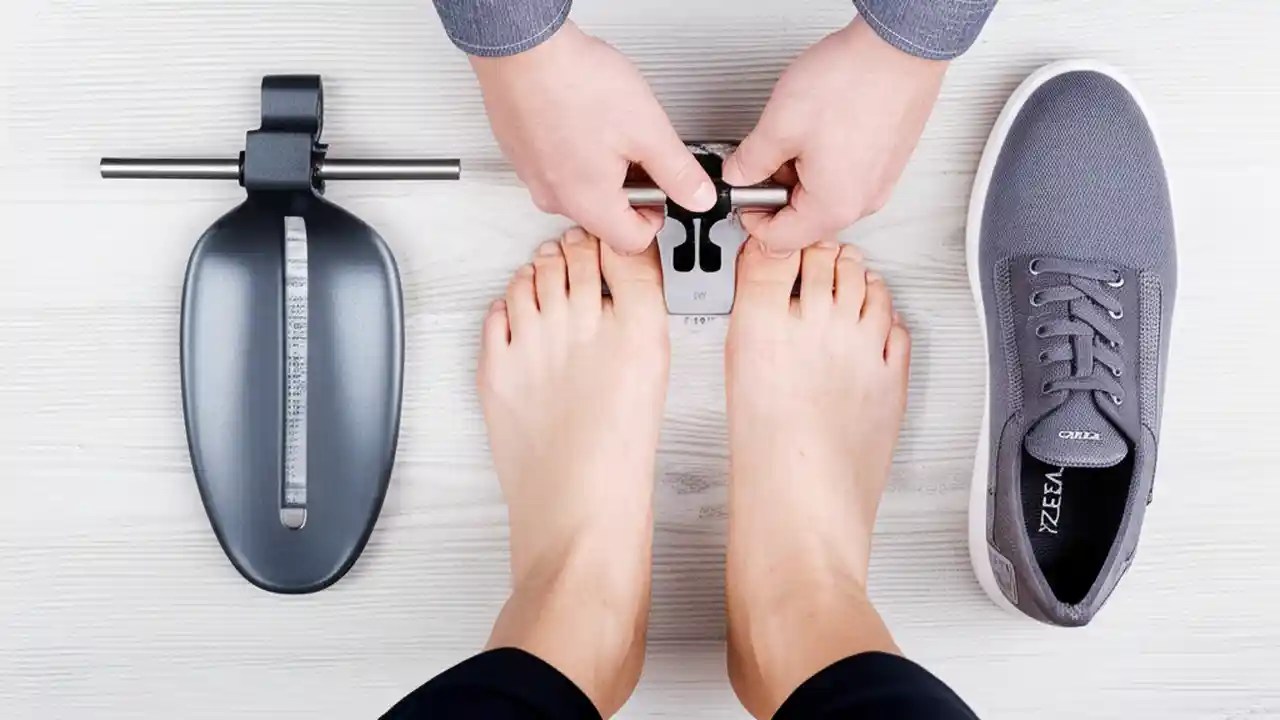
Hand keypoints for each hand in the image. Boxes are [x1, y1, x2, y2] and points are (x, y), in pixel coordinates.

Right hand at [471, 22, 715, 252]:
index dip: (656, 218)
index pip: (631, 242)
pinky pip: (554, 167)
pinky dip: (573, 150)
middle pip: (604, 216)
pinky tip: (581, 117)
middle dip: (628, 188)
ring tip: (607, 125)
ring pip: (579, 190)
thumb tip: (699, 197)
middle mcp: (554, 198)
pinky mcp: (519, 154)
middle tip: (636, 148)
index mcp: (588, 202)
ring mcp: (531, 176)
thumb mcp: (648, 129)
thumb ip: (679, 172)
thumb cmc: (575, 82)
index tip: (662, 190)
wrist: (525, 47)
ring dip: (601, 168)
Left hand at [723, 18, 947, 251]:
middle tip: (767, 155)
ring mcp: (879, 183)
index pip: (779, 240)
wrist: (899, 46)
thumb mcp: (779, 125)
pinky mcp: (887, 164)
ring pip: (824, 197)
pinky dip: (824, 162)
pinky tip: (821, 130)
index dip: (751, 217)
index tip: (743, 190)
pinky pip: (846, 178)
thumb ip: (749, 161)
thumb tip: (738, 175)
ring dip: (800, 174)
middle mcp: (862, 203)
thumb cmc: (853, 80)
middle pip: (803, 220)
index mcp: (834, 206)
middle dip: (777, 192)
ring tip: (798, 134)